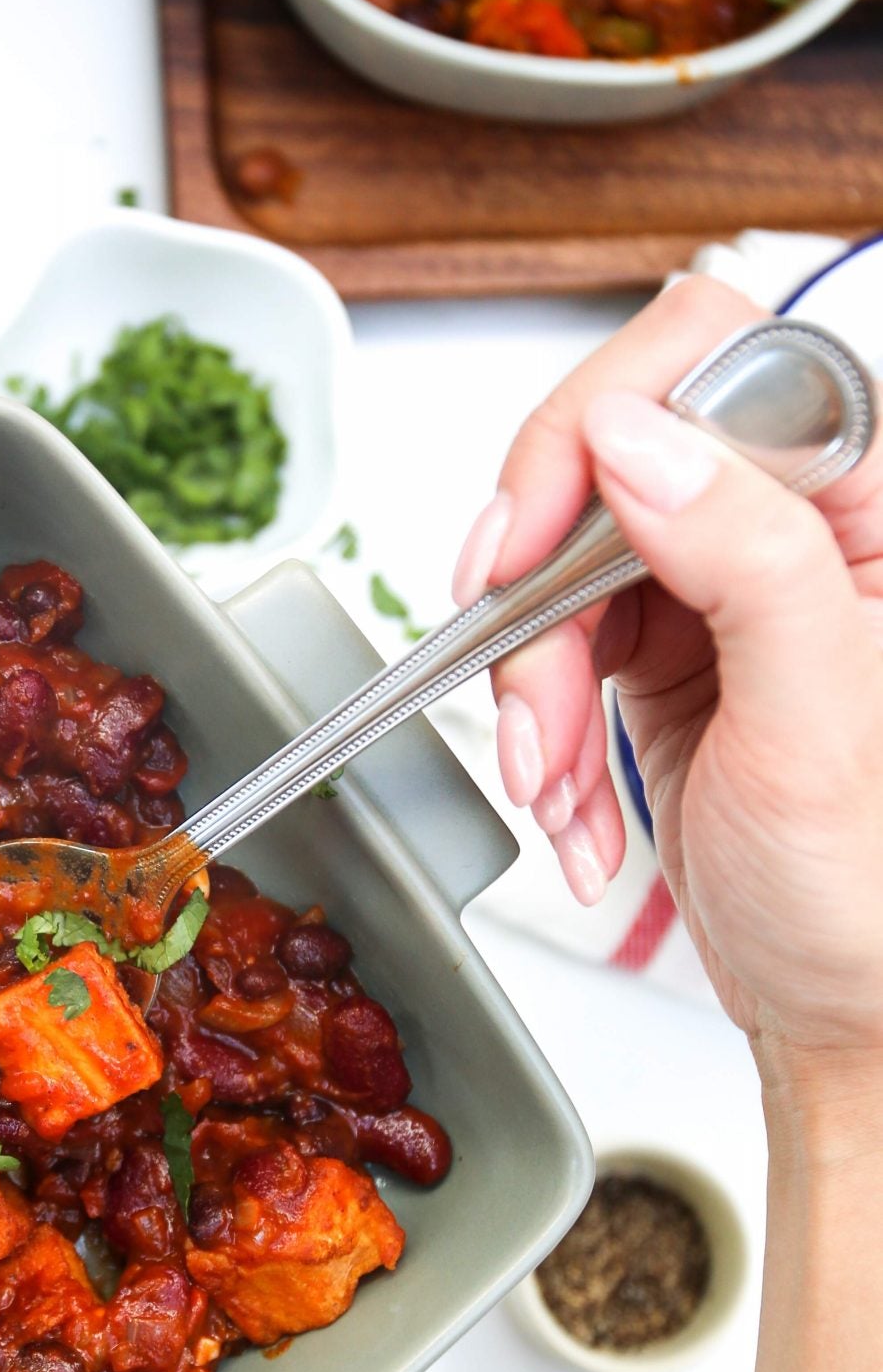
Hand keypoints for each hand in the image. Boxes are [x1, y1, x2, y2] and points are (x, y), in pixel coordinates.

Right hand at [454, 275, 882, 1074]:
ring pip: (560, 560)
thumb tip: (636, 434)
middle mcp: (792, 521)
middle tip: (523, 691)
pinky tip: (572, 808)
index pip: (710, 358)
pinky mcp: (664, 648)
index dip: (599, 424)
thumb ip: (745, 555)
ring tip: (555, 791)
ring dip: (528, 686)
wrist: (845, 1014)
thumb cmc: (872, 891)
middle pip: (604, 460)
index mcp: (868, 499)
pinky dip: (535, 730)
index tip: (536, 534)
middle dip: (540, 590)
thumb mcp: (818, 719)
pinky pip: (553, 644)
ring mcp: (719, 583)